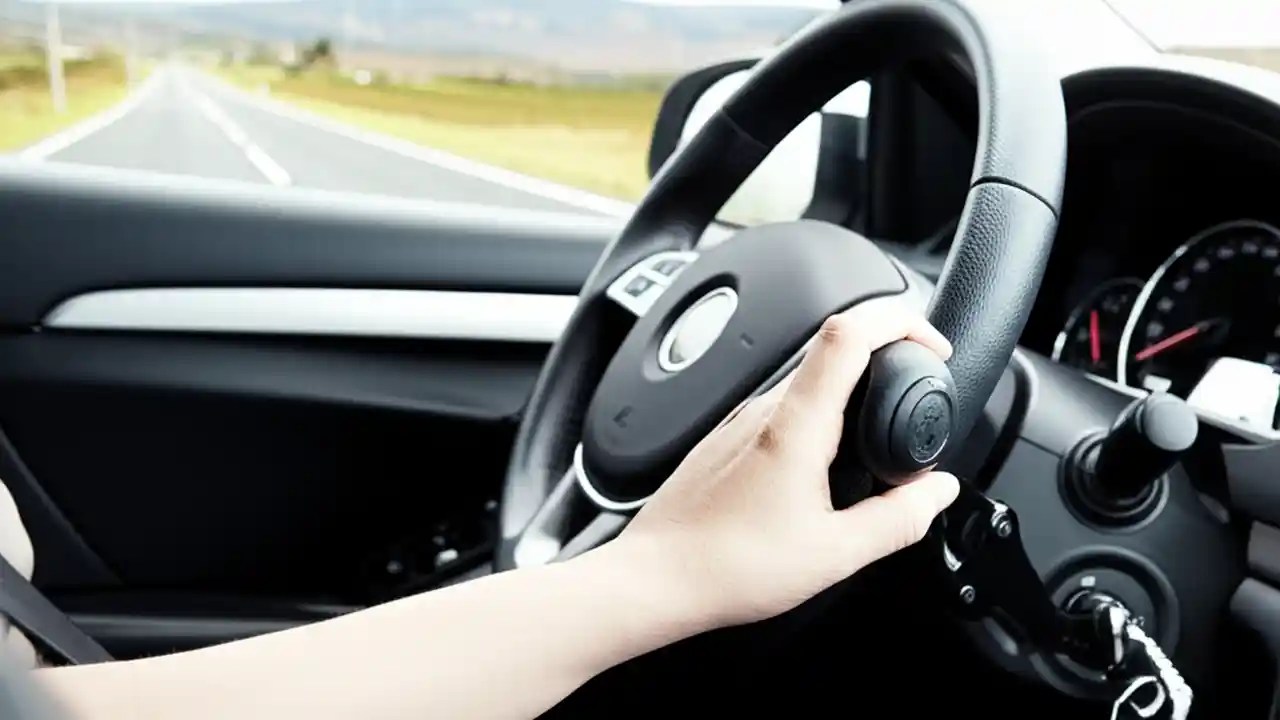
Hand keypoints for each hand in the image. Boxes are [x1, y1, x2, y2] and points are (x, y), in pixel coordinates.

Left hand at [612, 297, 960, 630]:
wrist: (656, 579)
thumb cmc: (728, 567)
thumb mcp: (835, 554)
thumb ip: (897, 519)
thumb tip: (937, 492)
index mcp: (795, 424)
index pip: (848, 332)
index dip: (899, 320)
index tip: (929, 344)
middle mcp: (764, 409)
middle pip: (832, 348)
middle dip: (885, 356)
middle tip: (915, 388)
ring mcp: (740, 420)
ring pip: (807, 381)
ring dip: (851, 392)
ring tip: (876, 437)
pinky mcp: (726, 439)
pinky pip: (783, 410)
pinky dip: (819, 419)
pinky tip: (825, 467)